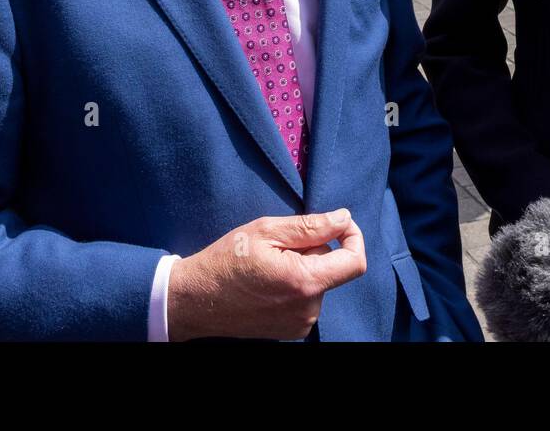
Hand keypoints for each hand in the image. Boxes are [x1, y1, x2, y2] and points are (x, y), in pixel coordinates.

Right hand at [165, 208, 366, 340]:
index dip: (353, 237)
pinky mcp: (292, 331)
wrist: (195, 300)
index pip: (354, 261)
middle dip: (314, 249)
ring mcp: (300, 324)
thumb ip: (311, 226)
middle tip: (279, 245)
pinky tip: (268, 281)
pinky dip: (296, 283)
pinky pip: (307, 297)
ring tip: (269, 265)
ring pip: (319, 281)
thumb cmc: (227, 259)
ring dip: (303, 266)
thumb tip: (344, 219)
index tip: (339, 223)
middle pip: (333, 267)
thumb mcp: (267, 231)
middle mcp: (308, 309)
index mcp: (305, 282)